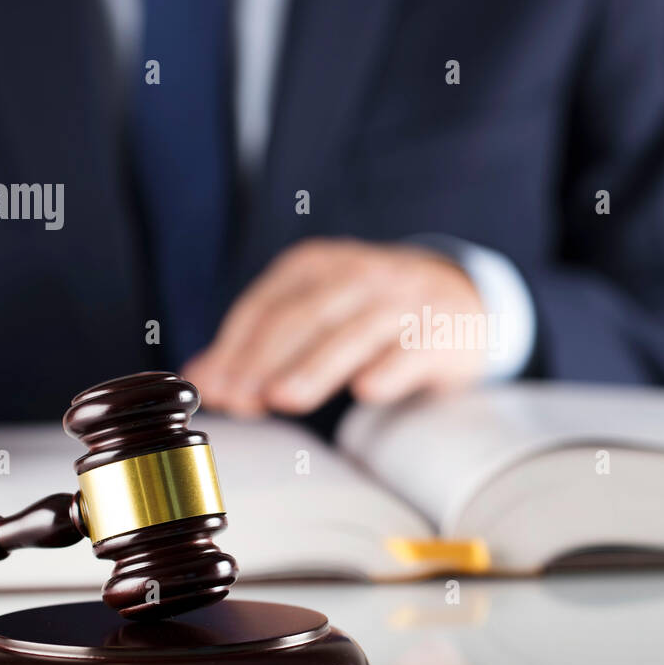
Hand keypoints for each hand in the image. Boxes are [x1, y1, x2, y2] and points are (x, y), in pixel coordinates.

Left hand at [183, 238, 487, 415]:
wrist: (464, 299)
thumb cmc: (374, 313)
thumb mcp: (318, 313)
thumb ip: (261, 344)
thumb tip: (199, 379)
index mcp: (319, 264)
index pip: (266, 304)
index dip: (235, 347)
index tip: (213, 388)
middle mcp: (360, 274)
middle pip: (304, 315)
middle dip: (265, 359)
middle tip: (239, 400)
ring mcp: (403, 301)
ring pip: (353, 332)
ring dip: (315, 366)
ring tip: (282, 400)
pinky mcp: (440, 331)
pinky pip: (412, 349)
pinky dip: (389, 368)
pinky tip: (367, 392)